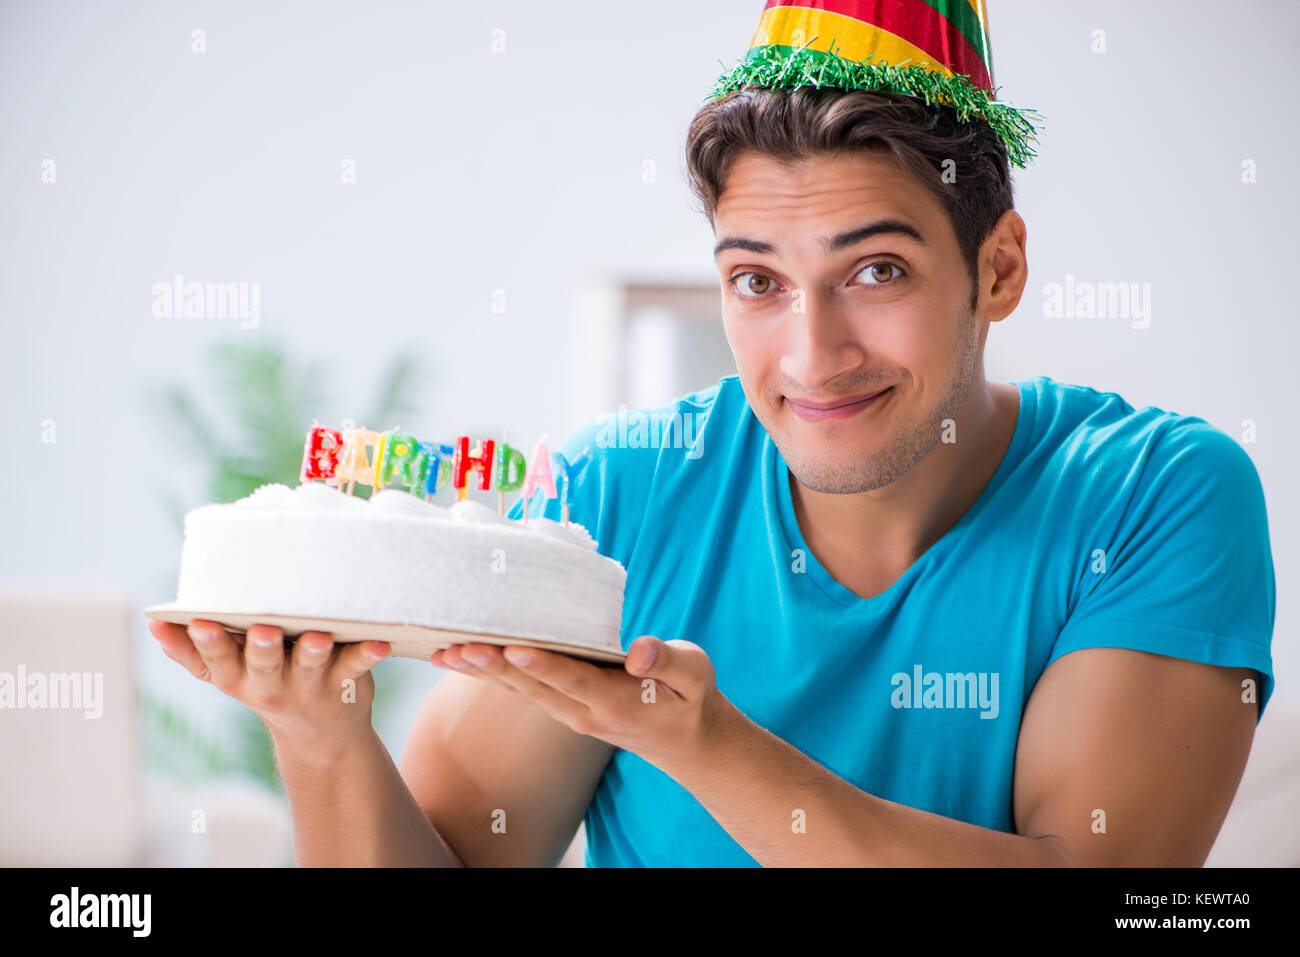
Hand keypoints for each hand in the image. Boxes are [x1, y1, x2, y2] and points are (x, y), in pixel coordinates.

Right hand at [147, 618, 390, 759]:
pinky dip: (367, 655)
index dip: (205, 644)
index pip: (215, 661)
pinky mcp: (343, 682)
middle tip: (262, 629)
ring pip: (310, 665)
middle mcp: (270, 684)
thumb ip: (192, 650)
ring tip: (320, 637)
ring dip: (314, 651)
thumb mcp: (227, 674)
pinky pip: (356, 667)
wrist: (321, 734)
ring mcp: (309, 685)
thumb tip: (154, 621)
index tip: (199, 622)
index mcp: (236, 677)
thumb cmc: (267, 681)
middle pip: (263, 665)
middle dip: (261, 648)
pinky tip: (379, 643)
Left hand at [431, 635, 731, 770]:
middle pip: (534, 687)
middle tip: (459, 646)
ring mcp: (569, 713)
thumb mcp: (695, 675)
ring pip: (520, 690)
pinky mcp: (561, 707)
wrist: (683, 740)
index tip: (514, 647)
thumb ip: (669, 660)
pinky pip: (521, 689)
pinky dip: (491, 674)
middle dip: (495, 666)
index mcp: (615, 701)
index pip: (573, 680)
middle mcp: (584, 711)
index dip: (543, 664)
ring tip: (445, 652)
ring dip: (482, 672)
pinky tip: (463, 659)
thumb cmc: (689, 698)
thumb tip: (641, 650)